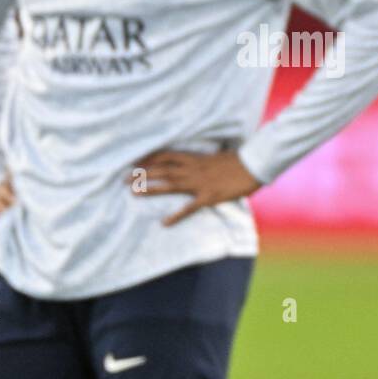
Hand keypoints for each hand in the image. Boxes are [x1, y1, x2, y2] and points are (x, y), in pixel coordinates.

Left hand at [127, 149, 262, 226]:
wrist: (254, 164)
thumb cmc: (238, 161)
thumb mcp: (217, 157)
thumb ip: (203, 161)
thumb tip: (196, 163)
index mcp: (195, 158)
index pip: (165, 155)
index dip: (148, 158)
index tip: (133, 160)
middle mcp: (193, 169)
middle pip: (162, 169)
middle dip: (142, 173)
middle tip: (123, 178)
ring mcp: (200, 183)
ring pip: (170, 184)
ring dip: (151, 189)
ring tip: (134, 192)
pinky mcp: (209, 196)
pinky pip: (190, 207)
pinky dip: (176, 215)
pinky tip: (164, 223)